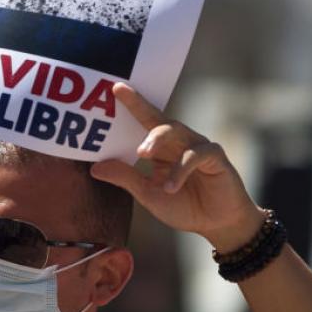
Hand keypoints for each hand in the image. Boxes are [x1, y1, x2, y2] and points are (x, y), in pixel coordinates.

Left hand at [90, 83, 264, 250]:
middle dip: (139, 106)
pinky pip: (195, 156)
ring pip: (176, 131)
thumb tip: (94, 168)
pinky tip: (170, 186)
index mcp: (162, 148)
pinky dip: (180, 170)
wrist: (216, 224)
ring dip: (157, 138)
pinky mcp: (215, 157)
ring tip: (142, 152)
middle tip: (120, 95)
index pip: (144, 122)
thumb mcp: (148, 194)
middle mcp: (179, 142)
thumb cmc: (184, 206)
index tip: (115, 88)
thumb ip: (126, 178)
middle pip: (158, 120)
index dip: (131, 104)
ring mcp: (198, 146)